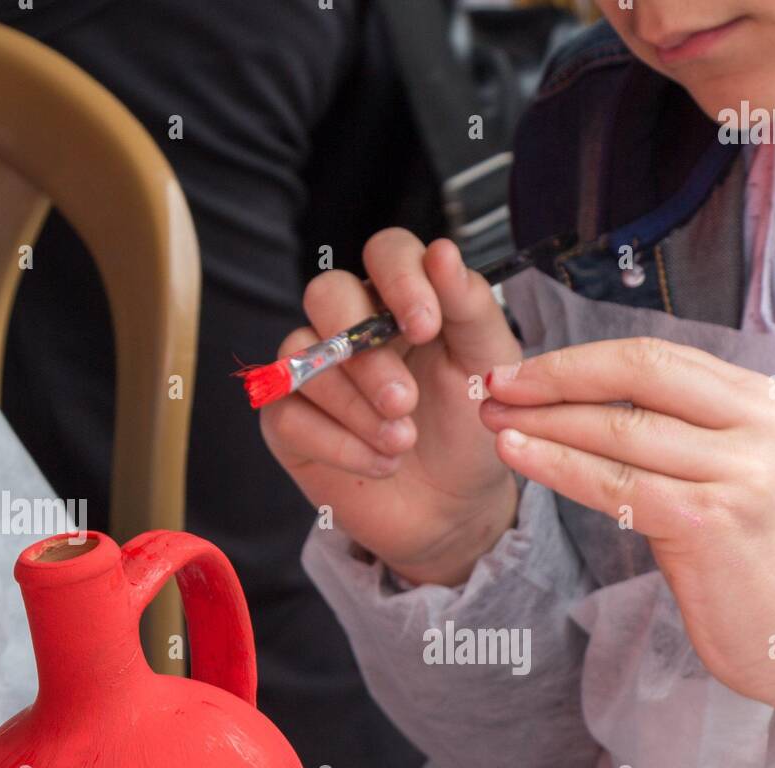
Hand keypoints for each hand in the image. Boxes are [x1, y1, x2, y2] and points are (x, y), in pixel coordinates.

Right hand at [261, 232, 519, 585]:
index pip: (386, 252)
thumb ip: (470, 307)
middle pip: (327, 294)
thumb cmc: (470, 430)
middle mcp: (350, 325)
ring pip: (302, 356)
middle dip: (367, 353)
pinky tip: (381, 464)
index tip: (426, 328)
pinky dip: (338, 443)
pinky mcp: (289, 423)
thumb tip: (441, 251)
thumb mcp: (486, 368)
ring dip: (356, 407)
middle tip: (405, 401)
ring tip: (403, 443)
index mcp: (402, 300)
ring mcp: (313, 371)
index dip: (400, 279)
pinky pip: (287, 414)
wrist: (456, 508)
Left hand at [480, 338, 774, 736]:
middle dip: (552, 377)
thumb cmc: (760, 561)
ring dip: (543, 421)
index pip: (655, 356)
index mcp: (762, 401)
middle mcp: (756, 425)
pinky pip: (614, 484)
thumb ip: (684, 432)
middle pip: (635, 374)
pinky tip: (518, 454)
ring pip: (618, 429)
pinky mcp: (709, 521)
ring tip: (492, 421)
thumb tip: (590, 400)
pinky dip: (557, 465)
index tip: (522, 369)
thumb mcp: (736, 474)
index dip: (579, 358)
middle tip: (492, 385)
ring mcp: (737, 471)